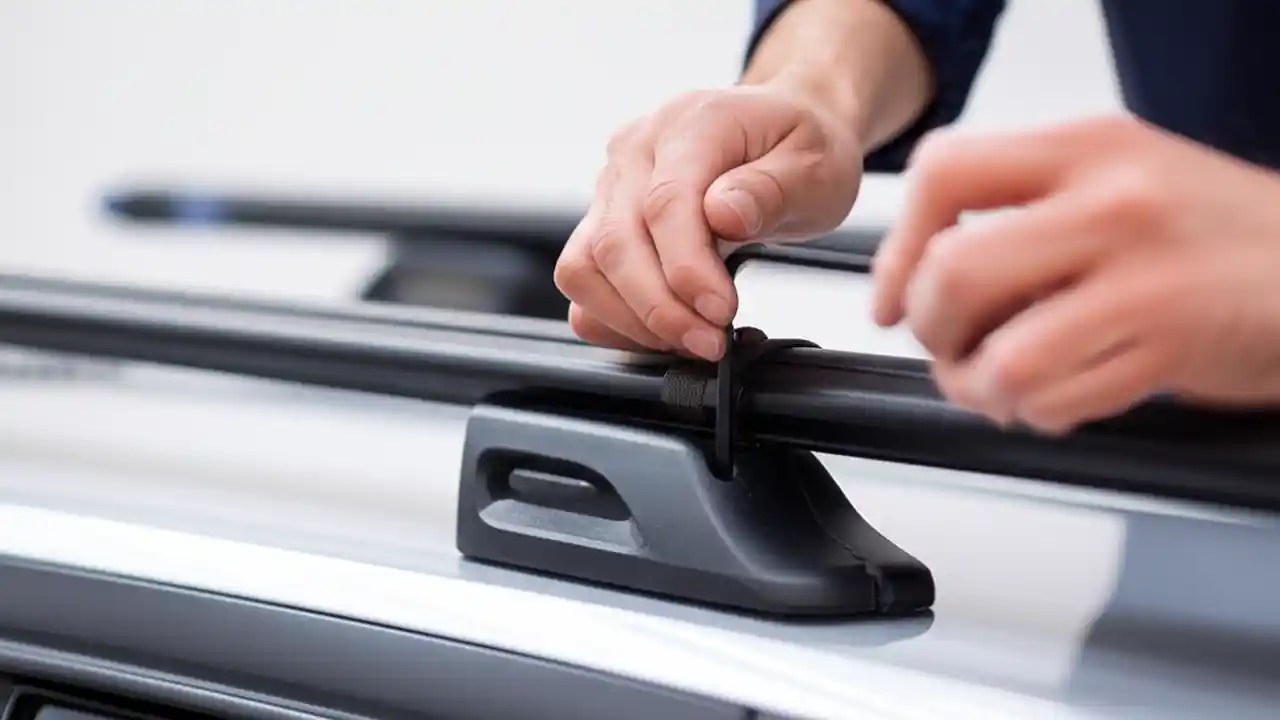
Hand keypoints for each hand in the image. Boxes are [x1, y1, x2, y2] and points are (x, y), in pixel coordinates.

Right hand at [554, 86, 863, 359]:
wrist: (782, 130)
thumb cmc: (798, 146)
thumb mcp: (814, 164)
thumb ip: (770, 189)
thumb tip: (723, 214)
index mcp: (690, 124)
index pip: (665, 203)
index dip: (687, 269)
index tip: (720, 311)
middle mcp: (636, 150)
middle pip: (615, 242)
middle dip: (660, 309)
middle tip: (709, 341)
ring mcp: (612, 185)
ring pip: (584, 266)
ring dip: (632, 319)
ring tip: (689, 338)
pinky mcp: (601, 218)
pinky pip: (583, 279)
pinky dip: (613, 317)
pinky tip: (661, 330)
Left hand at [871, 115, 1279, 434]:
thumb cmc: (1211, 231)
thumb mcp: (1118, 176)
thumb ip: (1024, 204)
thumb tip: (917, 265)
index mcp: (1086, 147)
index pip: (944, 174)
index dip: (896, 250)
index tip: (890, 298)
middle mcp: (1111, 202)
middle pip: (952, 274)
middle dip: (931, 330)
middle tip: (948, 345)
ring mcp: (1144, 276)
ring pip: (1000, 356)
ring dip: (979, 389)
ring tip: (997, 384)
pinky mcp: (1170, 344)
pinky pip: (1057, 399)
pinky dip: (1039, 412)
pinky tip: (1057, 395)